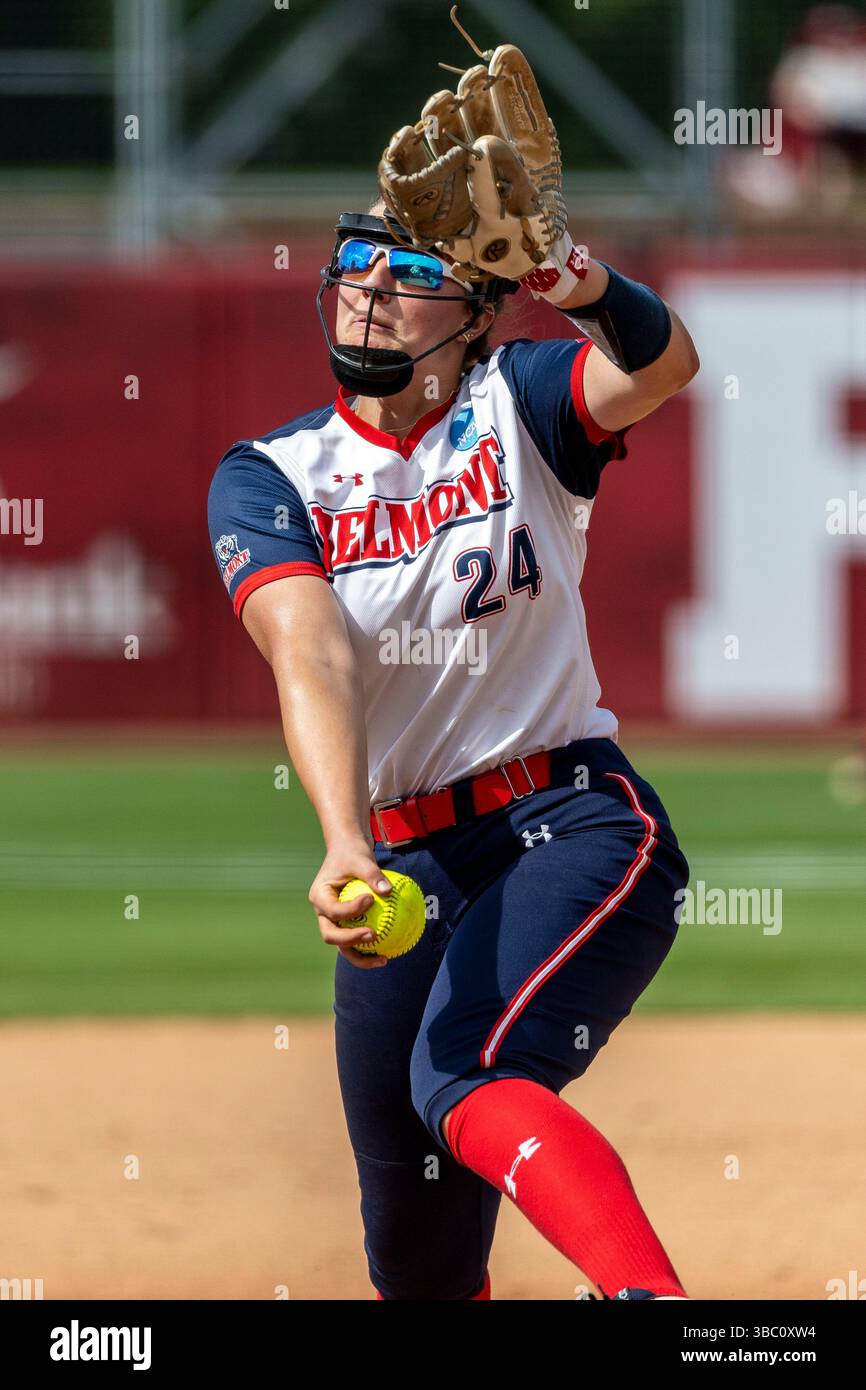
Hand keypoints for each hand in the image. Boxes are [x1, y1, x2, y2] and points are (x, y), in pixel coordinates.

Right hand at [308, 835, 393, 969]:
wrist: (347, 852)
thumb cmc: (352, 854)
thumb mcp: (361, 858)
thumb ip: (372, 874)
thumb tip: (387, 890)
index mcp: (319, 897)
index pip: (333, 910)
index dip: (351, 910)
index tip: (370, 899)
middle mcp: (322, 913)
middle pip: (331, 935)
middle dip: (351, 940)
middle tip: (373, 935)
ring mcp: (333, 922)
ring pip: (342, 946)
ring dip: (361, 956)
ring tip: (383, 960)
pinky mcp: (345, 925)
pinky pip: (356, 941)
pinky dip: (369, 949)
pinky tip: (388, 953)